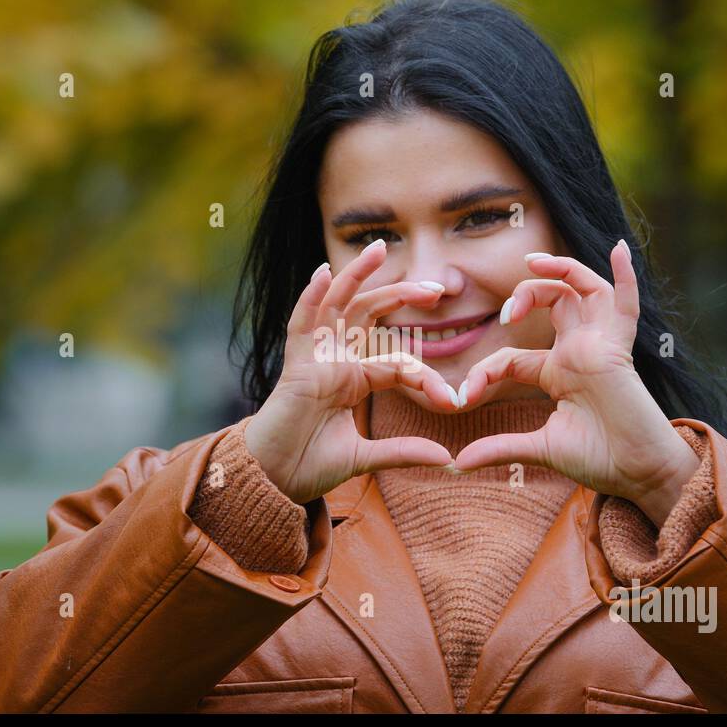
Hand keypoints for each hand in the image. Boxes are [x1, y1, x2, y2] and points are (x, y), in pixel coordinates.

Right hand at [245, 239, 458, 504]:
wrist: (276, 479)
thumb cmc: (312, 464)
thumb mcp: (366, 457)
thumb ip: (403, 452)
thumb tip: (447, 457)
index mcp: (353, 378)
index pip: (395, 361)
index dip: (424, 376)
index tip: (450, 400)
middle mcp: (335, 360)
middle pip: (369, 313)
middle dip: (400, 294)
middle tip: (436, 287)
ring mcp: (315, 358)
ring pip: (337, 306)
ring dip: (356, 275)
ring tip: (380, 248)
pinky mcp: (295, 366)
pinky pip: (301, 324)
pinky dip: (310, 298)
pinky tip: (323, 274)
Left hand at [452, 240, 699, 524]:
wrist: (636, 475)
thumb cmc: (598, 458)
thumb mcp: (539, 449)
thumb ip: (499, 448)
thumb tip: (456, 464)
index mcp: (559, 373)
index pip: (512, 355)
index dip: (484, 371)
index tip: (464, 398)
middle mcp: (579, 351)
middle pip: (555, 301)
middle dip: (527, 294)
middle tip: (506, 313)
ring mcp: (600, 346)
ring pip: (584, 290)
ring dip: (561, 270)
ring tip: (534, 262)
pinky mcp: (619, 350)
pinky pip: (626, 305)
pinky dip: (626, 276)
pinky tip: (620, 249)